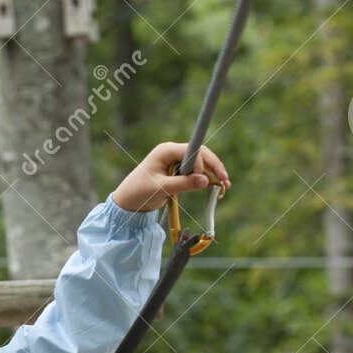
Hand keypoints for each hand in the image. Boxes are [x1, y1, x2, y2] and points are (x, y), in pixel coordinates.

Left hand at [112, 141, 230, 213]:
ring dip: (212, 173)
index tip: (204, 178)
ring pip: (201, 163)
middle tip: (225, 181)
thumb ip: (182, 184)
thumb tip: (205, 181)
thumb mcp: (161, 189)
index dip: (202, 163)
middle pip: (200, 154)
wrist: (127, 202)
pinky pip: (196, 172)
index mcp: (166, 150)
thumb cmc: (139, 192)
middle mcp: (173, 152)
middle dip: (214, 166)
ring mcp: (176, 161)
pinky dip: (205, 179)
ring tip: (225, 185)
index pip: (192, 150)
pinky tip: (216, 186)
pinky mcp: (178, 172)